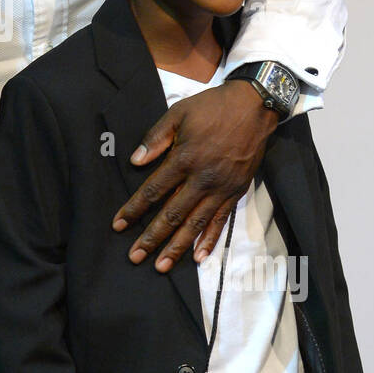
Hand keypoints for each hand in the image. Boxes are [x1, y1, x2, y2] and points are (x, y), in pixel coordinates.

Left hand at [112, 80, 277, 270]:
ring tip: (160, 266)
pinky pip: (221, 222)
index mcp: (184, 158)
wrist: (254, 106)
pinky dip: (209, 241)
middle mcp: (202, 179)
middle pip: (172, 214)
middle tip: (134, 256)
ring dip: (176, 247)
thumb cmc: (212, 108)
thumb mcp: (178, 113)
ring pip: (195, 224)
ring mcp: (221, 188)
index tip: (118, 224)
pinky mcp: (236, 192)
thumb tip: (135, 161)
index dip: (134, 209)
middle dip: (151, 237)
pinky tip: (198, 257)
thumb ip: (156, 138)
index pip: (153, 190)